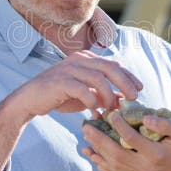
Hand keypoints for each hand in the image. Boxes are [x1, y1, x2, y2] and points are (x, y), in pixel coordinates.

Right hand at [5, 50, 142, 122]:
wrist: (30, 100)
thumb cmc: (60, 96)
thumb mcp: (86, 94)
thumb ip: (103, 94)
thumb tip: (124, 100)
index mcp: (86, 58)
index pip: (113, 64)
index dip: (129, 76)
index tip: (139, 89)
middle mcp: (79, 60)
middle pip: (110, 68)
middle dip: (125, 83)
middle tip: (134, 98)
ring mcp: (69, 69)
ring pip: (98, 78)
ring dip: (109, 96)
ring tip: (111, 109)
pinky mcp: (60, 82)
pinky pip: (83, 90)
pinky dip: (92, 102)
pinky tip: (94, 111)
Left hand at [82, 112, 170, 170]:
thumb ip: (164, 124)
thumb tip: (144, 117)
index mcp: (157, 155)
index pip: (131, 139)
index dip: (118, 125)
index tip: (110, 113)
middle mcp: (148, 169)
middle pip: (116, 155)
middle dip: (99, 141)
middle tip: (86, 127)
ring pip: (114, 168)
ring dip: (98, 156)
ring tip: (84, 144)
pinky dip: (105, 168)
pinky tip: (96, 159)